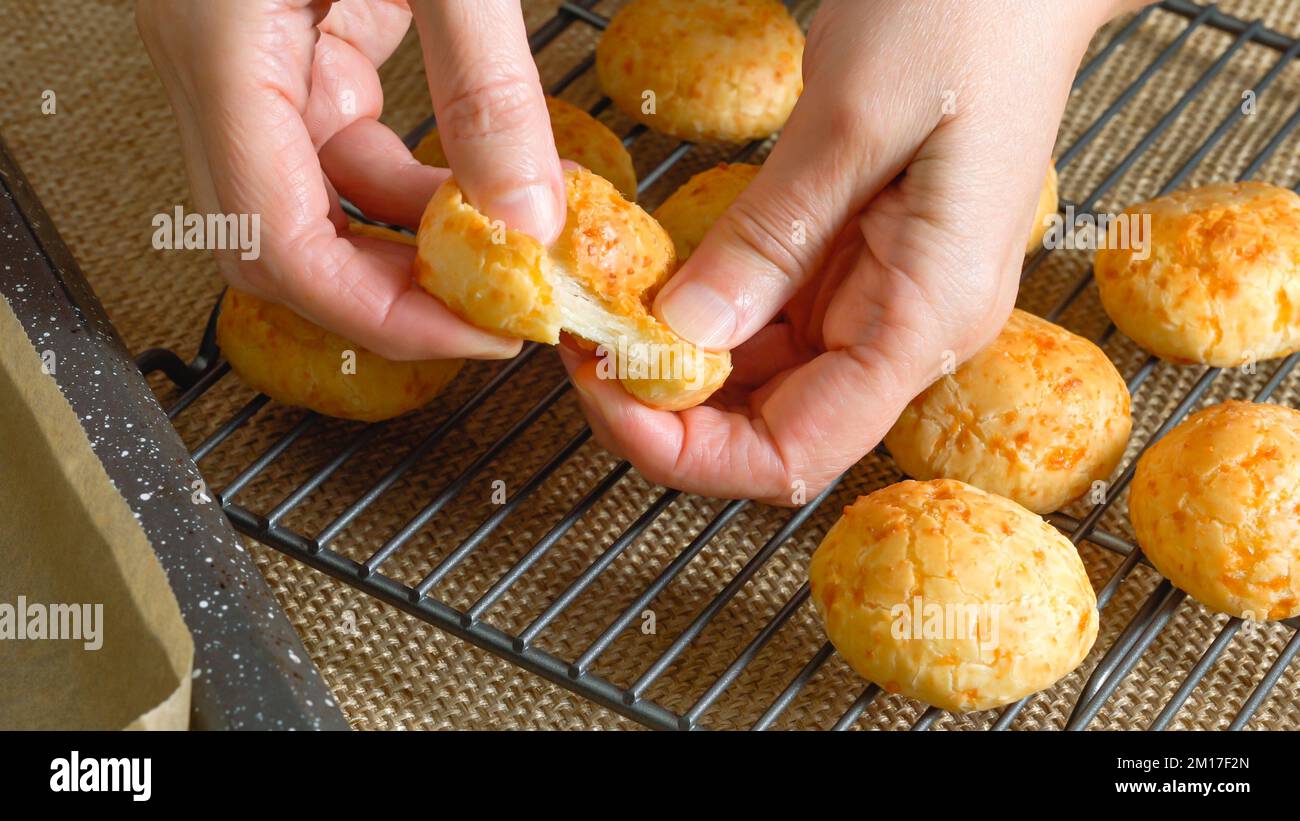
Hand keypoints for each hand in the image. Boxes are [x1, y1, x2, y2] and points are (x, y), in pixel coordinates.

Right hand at [136, 0, 564, 360]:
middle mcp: (216, 62)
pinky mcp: (295, 32)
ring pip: (320, 196)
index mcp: (217, 42)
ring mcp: (250, 53)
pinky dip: (413, 178)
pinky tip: (477, 180)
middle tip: (496, 309)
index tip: (476, 334)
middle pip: (285, 240)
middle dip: (394, 293)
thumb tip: (523, 213)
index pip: (274, 243)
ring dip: (413, 236)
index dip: (378, 316)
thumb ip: (483, 80)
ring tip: (505, 249)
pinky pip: (344, 139)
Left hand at [560, 0, 1130, 504]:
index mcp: (927, 315)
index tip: (605, 393)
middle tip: (584, 345)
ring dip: (676, 362)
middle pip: (770, 428)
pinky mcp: (856, 260)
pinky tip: (649, 283)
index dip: (690, 453)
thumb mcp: (852, 118)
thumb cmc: (971, 16)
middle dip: (666, 407)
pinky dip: (701, 311)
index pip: (796, 453)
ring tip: (602, 313)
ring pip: (759, 379)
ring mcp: (882, 297)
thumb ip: (770, 238)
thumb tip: (681, 336)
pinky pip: (766, 316)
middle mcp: (907, 329)